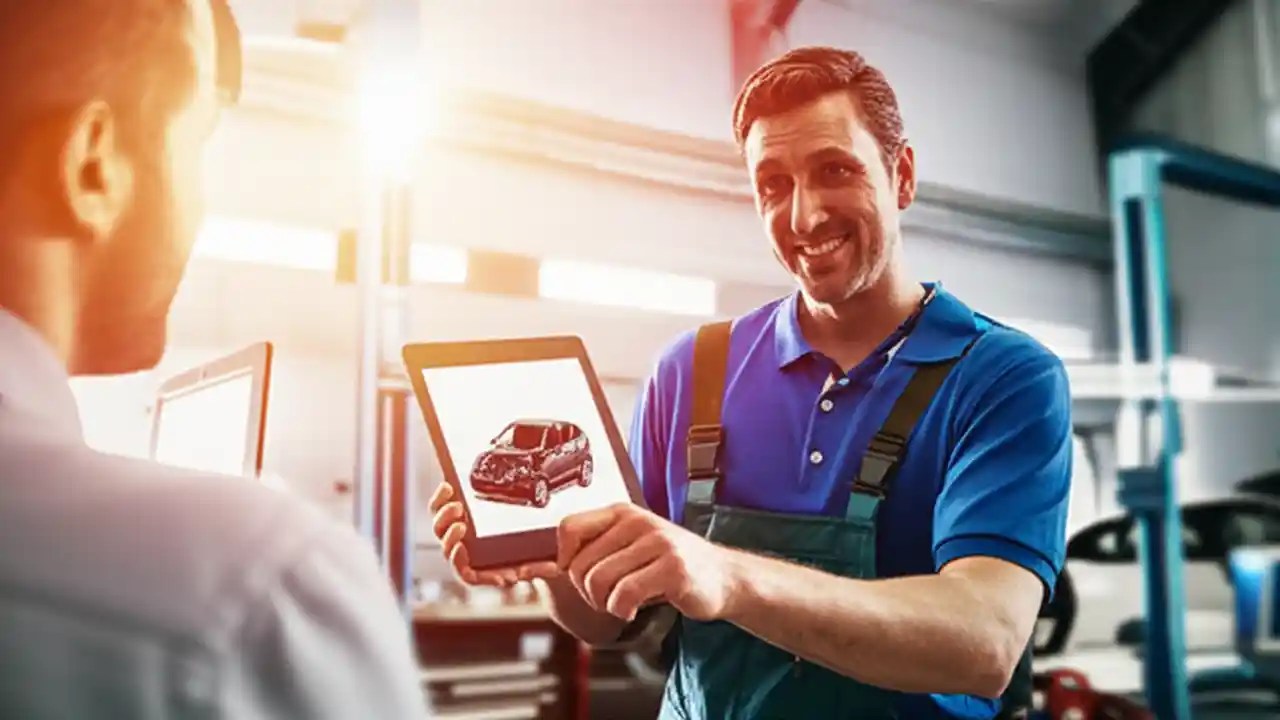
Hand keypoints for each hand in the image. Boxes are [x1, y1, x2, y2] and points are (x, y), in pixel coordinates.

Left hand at [428, 482, 558, 586]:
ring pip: (441, 528)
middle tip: (461, 524)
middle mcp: (471, 554)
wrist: (541, 534)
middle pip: (448, 549)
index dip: (459, 563)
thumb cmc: (541, 553)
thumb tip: (529, 572)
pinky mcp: (459, 513)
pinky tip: (448, 487)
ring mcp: (462, 533)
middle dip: (450, 536)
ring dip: (443, 516)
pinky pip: (441, 508)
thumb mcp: (545, 562)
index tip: (461, 548)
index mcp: (486, 570)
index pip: (466, 573)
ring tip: (456, 504)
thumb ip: (538, 569)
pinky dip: (441, 499)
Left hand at [557, 503, 737, 622]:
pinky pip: (624, 595)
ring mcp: (658, 543)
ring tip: (624, 602)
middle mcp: (638, 522)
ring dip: (605, 604)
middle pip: (579, 564)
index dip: (561, 559)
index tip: (575, 577)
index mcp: (622, 513)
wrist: (722, 577)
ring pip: (599, 581)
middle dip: (587, 593)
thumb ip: (595, 550)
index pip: (568, 528)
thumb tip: (539, 566)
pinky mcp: (673, 568)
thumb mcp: (630, 547)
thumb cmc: (668, 566)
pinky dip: (622, 611)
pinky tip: (635, 609)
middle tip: (609, 598)